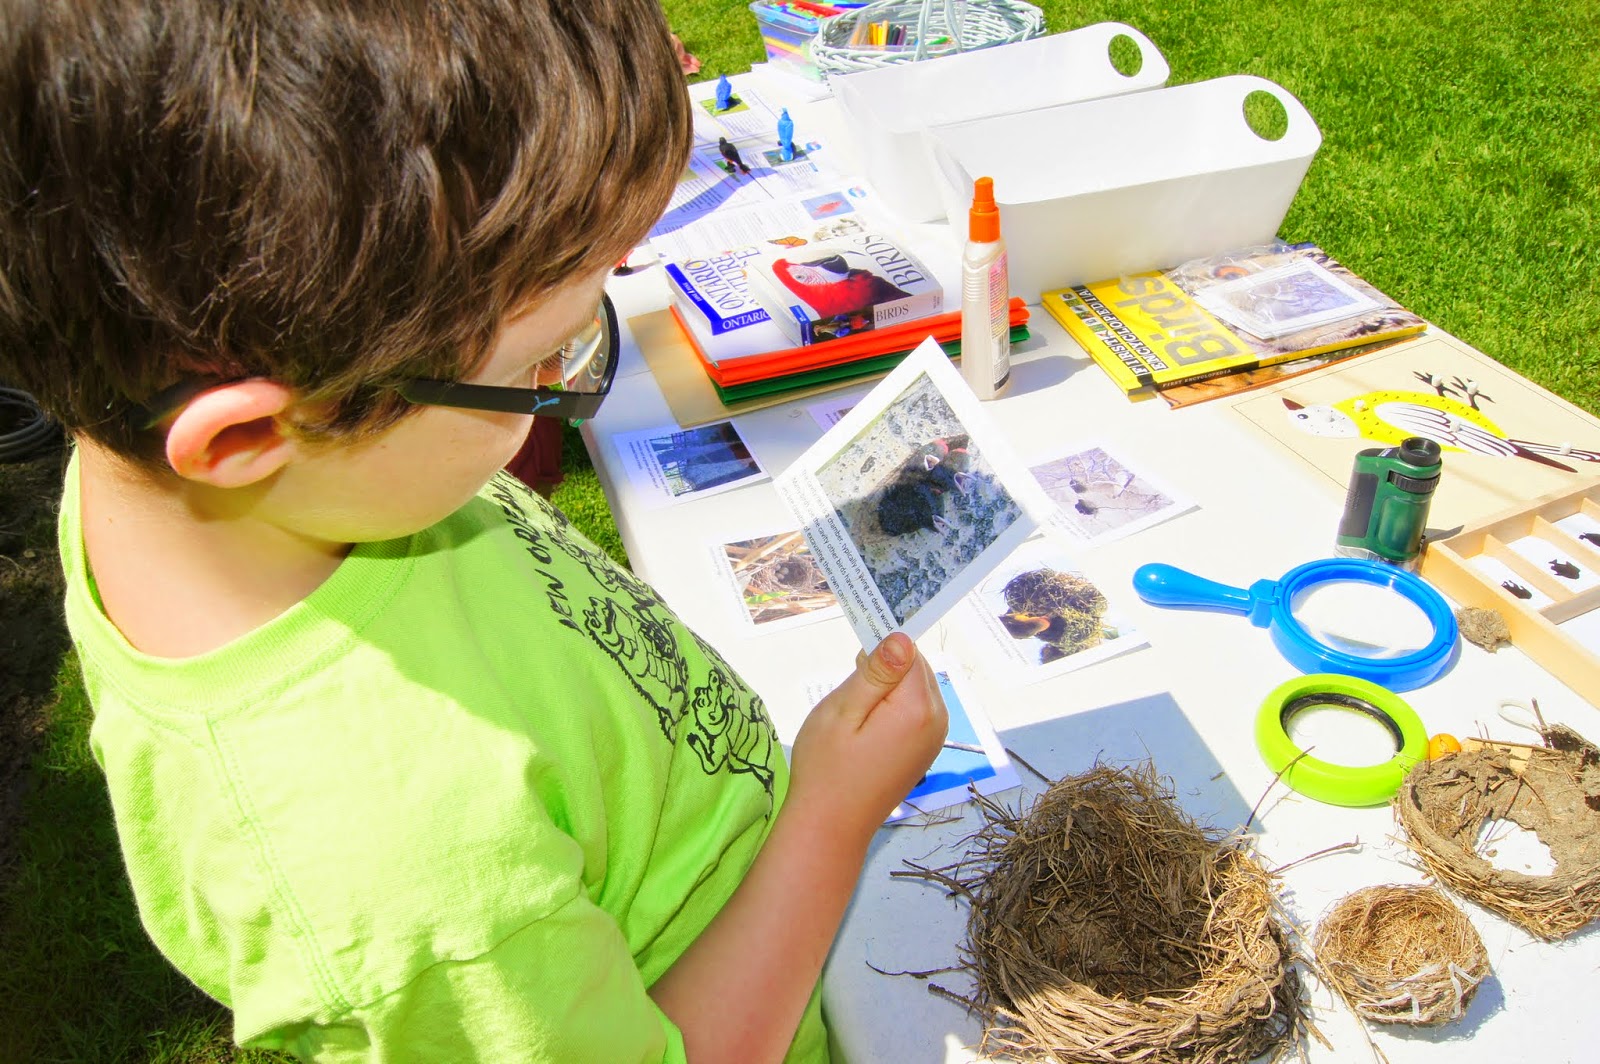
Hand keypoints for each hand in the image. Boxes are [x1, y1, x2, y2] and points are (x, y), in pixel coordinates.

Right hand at [786, 632, 947, 843]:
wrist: (831, 826)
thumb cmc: (827, 768)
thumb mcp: (843, 711)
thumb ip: (876, 673)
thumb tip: (903, 637)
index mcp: (918, 708)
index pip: (909, 652)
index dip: (879, 649)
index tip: (853, 664)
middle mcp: (937, 720)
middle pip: (916, 669)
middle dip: (884, 670)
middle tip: (849, 696)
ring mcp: (935, 738)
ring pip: (914, 688)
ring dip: (886, 690)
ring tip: (855, 716)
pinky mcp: (925, 750)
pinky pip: (914, 711)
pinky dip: (892, 709)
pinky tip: (866, 730)